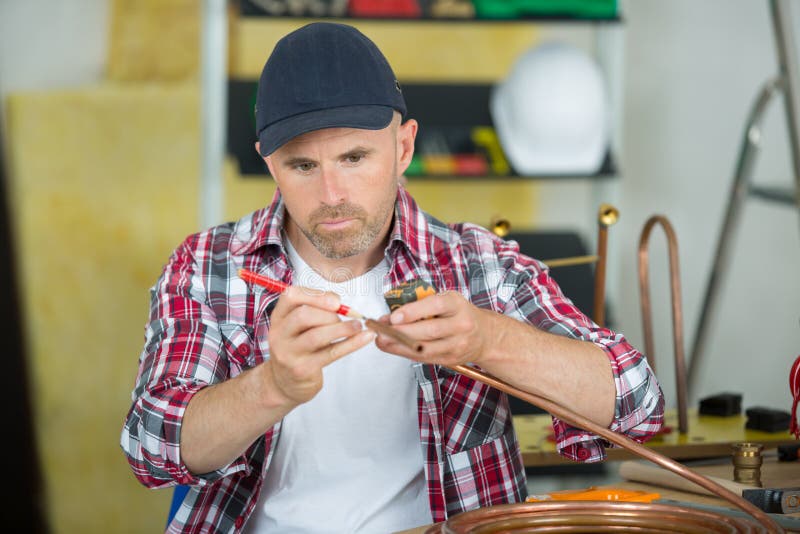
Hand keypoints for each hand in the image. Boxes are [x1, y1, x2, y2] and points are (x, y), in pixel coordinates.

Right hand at [266, 286, 374, 404]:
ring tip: (357, 326)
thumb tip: (339, 303)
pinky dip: (352, 343)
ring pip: (316, 335)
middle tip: (342, 319)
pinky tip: (365, 337)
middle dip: (329, 314)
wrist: (285, 383)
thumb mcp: (300, 327)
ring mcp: (288, 354)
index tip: (336, 301)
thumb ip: (315, 311)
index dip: (316, 295)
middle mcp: (279, 334)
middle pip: (303, 315)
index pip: (291, 296)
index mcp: (279, 317)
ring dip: (342, 328)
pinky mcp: (302, 369)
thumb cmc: (299, 348)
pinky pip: (331, 353)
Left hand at [374, 291, 494, 365]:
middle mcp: (461, 324)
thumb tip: (390, 316)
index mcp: (457, 304)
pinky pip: (425, 358)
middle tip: (380, 330)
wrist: (484, 335)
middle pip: (429, 330)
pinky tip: (393, 348)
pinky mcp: (451, 359)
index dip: (413, 311)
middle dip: (401, 331)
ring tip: (382, 341)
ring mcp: (457, 344)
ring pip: (425, 348)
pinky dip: (406, 353)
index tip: (394, 316)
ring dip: (399, 346)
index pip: (435, 306)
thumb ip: (421, 305)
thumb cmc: (458, 314)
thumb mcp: (446, 300)